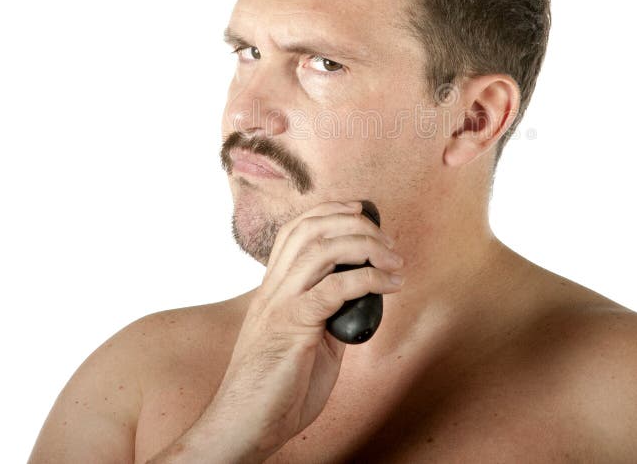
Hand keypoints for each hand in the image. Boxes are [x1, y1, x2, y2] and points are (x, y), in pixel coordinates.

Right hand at [199, 200, 404, 461]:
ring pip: (321, 249)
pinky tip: (390, 285)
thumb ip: (329, 313)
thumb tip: (362, 295)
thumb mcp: (309, 340)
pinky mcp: (291, 325)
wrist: (243, 426)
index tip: (361, 211)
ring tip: (394, 260)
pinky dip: (368, 279)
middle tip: (388, 242)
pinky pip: (334, 288)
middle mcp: (273, 288)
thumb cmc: (278, 388)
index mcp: (274, 288)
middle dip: (355, 223)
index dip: (330, 211)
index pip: (297, 230)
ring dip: (365, 246)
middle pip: (311, 229)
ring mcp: (279, 304)